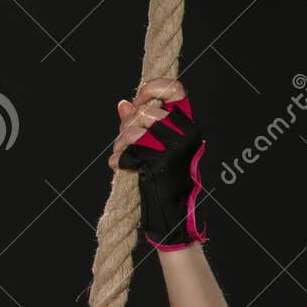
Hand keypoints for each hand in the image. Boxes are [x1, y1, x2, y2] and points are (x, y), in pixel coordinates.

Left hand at [109, 77, 209, 250]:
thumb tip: (123, 104)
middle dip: (128, 124)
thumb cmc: (166, 182)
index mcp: (188, 126)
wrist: (176, 217)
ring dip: (121, 143)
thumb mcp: (158, 148)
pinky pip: (128, 151)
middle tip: (125, 139)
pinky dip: (118, 159)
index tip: (138, 100)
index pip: (175, 89)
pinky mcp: (160, 164)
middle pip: (146, 110)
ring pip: (134, 130)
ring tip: (121, 154)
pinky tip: (119, 166)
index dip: (152, 88)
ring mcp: (174, 148)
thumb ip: (140, 124)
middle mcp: (186, 134)